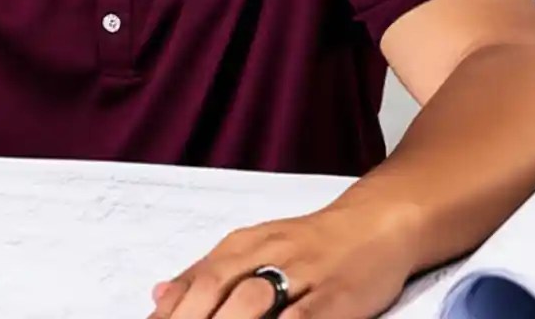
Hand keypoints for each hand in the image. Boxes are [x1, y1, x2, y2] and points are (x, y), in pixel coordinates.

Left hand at [148, 204, 420, 317]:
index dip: (173, 308)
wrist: (376, 225)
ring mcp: (303, 274)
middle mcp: (267, 254)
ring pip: (255, 301)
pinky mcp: (337, 296)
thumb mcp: (253, 248)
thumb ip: (208, 272)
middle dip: (192, 317)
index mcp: (243, 245)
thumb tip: (158, 294)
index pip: (198, 278)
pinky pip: (305, 317)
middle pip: (218, 288)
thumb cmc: (310, 244)